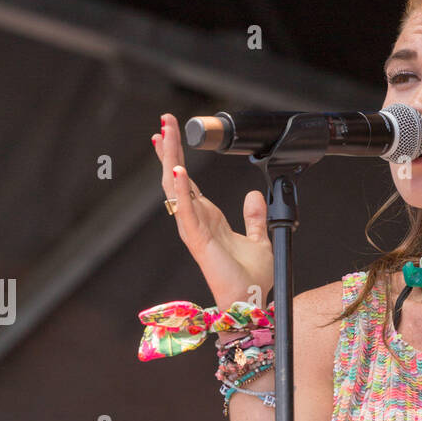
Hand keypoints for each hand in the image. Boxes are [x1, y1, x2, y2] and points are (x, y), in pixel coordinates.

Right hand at [153, 113, 273, 311]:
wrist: (251, 298)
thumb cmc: (251, 277)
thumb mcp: (258, 239)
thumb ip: (254, 217)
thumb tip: (254, 194)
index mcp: (208, 218)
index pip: (187, 181)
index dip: (178, 157)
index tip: (169, 135)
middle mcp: (197, 220)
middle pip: (176, 178)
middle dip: (169, 149)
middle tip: (163, 122)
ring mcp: (194, 229)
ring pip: (175, 188)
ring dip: (170, 160)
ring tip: (163, 135)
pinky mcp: (198, 240)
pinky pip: (186, 212)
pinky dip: (181, 191)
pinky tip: (177, 171)